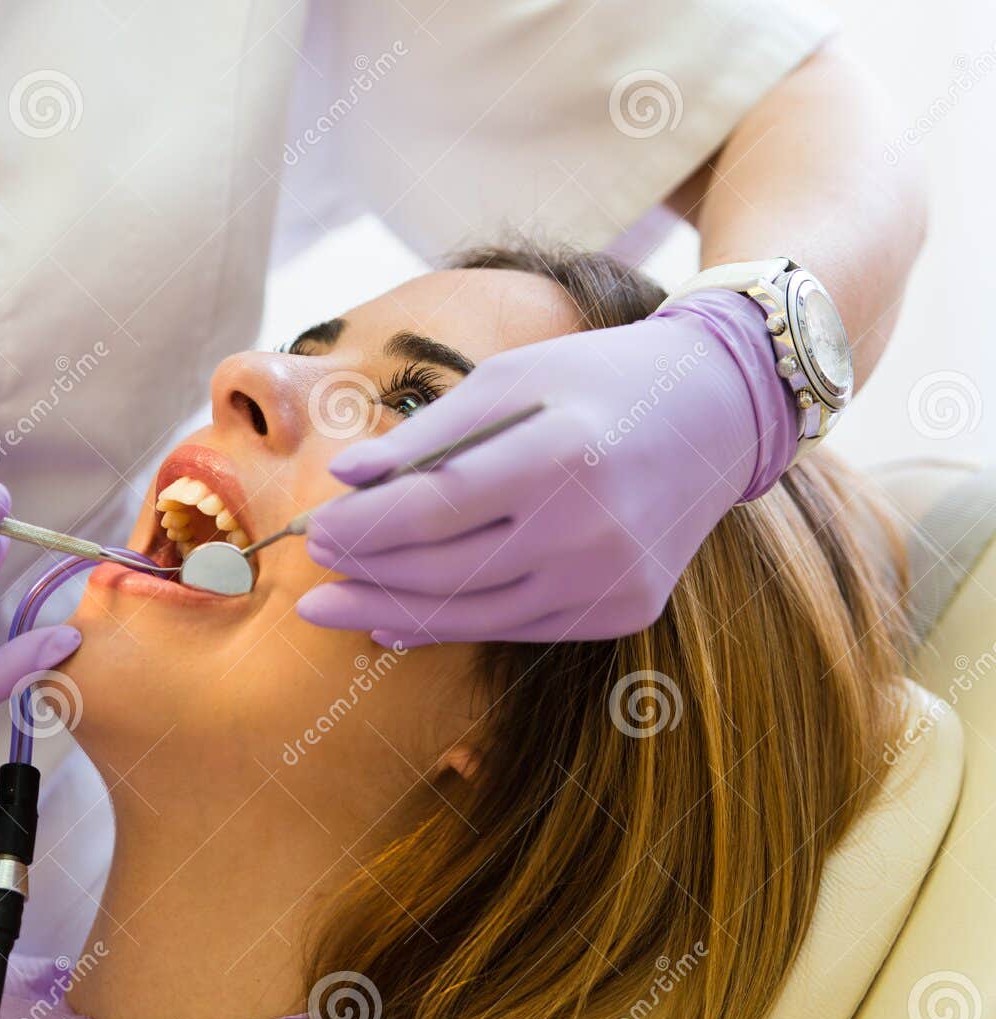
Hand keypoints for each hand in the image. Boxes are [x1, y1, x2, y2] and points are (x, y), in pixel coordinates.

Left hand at [296, 291, 797, 643]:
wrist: (719, 411)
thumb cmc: (599, 380)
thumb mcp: (513, 378)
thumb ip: (428, 434)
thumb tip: (345, 478)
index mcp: (562, 454)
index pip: (435, 508)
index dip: (364, 527)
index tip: (312, 530)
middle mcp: (592, 528)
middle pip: (447, 568)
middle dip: (367, 573)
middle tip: (309, 572)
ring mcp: (612, 579)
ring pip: (476, 614)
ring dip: (392, 613)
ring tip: (330, 609)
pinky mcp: (623, 610)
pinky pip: (517, 630)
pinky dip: (450, 627)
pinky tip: (394, 622)